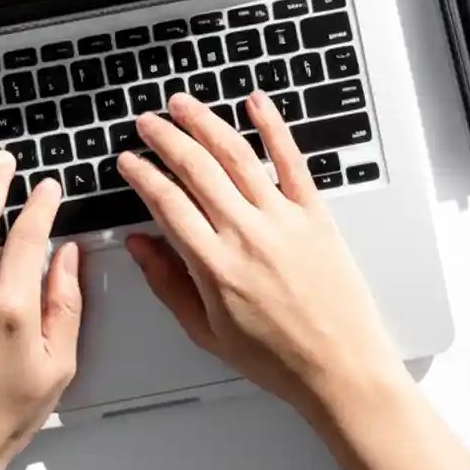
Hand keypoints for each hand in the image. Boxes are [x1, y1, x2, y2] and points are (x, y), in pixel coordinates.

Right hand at [118, 91, 403, 410]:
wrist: (340, 367)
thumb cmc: (279, 357)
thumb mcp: (207, 331)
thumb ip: (168, 283)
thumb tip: (139, 245)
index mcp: (215, 266)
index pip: (167, 203)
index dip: (143, 175)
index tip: (129, 161)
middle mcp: (247, 235)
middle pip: (196, 168)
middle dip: (165, 138)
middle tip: (148, 123)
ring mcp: (284, 220)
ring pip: (236, 154)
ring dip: (205, 123)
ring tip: (183, 105)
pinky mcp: (315, 214)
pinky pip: (292, 159)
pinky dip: (273, 125)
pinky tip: (256, 103)